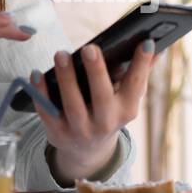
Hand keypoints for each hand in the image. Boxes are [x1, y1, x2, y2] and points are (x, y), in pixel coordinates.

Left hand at [29, 39, 155, 181]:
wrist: (88, 150)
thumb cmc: (109, 112)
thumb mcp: (126, 98)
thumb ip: (139, 72)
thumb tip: (155, 45)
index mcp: (126, 109)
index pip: (136, 84)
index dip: (141, 64)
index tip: (145, 42)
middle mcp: (105, 122)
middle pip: (101, 96)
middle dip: (96, 71)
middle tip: (89, 47)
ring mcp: (81, 130)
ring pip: (72, 103)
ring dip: (66, 77)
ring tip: (61, 54)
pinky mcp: (58, 133)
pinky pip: (47, 111)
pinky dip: (41, 92)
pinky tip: (37, 74)